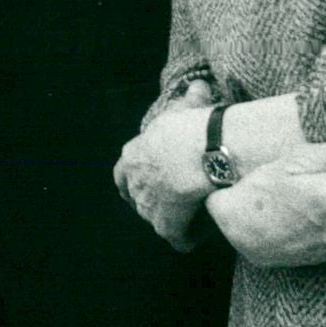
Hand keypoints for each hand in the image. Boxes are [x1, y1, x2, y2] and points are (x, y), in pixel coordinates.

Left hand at [114, 97, 213, 250]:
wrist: (200, 150)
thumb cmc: (192, 125)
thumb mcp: (186, 107)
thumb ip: (189, 101)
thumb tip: (199, 87)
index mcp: (132, 156)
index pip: (121, 176)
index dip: (133, 182)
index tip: (146, 185)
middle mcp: (134, 182)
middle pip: (138, 201)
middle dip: (156, 204)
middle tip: (179, 203)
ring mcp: (148, 206)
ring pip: (157, 221)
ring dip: (174, 222)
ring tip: (196, 218)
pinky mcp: (166, 224)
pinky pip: (177, 239)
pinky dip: (189, 238)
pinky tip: (204, 232)